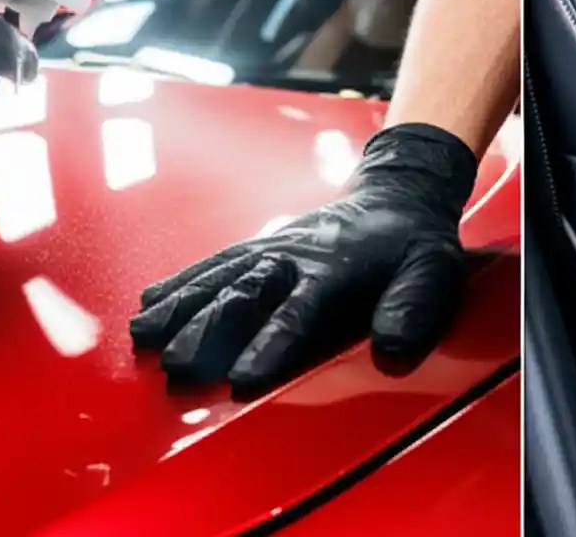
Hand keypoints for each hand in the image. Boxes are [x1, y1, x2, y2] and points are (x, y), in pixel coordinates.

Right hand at [129, 123, 478, 391]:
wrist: (398, 197)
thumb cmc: (415, 247)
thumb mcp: (433, 272)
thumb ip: (414, 307)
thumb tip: (393, 350)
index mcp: (338, 272)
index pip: (299, 313)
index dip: (271, 345)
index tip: (243, 379)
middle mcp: (296, 258)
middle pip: (244, 295)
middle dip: (208, 331)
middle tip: (175, 366)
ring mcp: (272, 249)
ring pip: (219, 277)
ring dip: (181, 307)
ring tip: (142, 337)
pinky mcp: (259, 247)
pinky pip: (215, 263)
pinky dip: (181, 282)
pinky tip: (149, 303)